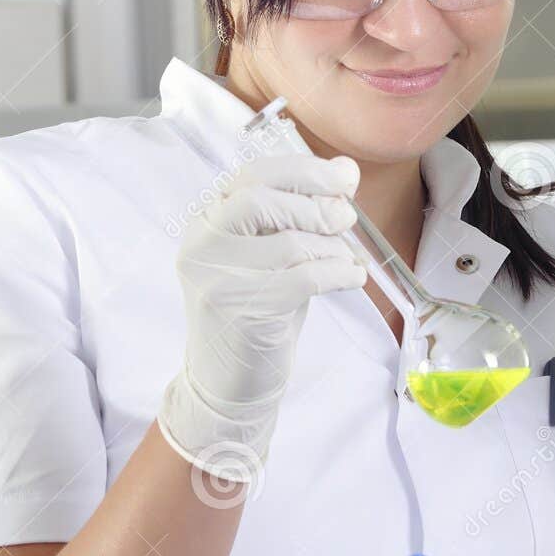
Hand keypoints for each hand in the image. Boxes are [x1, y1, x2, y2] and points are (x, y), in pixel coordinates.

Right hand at [158, 143, 365, 480]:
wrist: (228, 384)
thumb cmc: (255, 314)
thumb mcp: (269, 257)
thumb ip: (296, 217)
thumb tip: (345, 172)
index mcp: (205, 224)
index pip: (252, 177)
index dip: (303, 171)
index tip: (344, 177)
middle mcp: (202, 245)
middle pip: (260, 199)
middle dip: (314, 201)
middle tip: (346, 216)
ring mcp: (217, 279)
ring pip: (288, 241)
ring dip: (331, 246)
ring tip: (347, 257)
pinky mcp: (242, 310)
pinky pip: (304, 277)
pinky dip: (338, 272)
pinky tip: (352, 277)